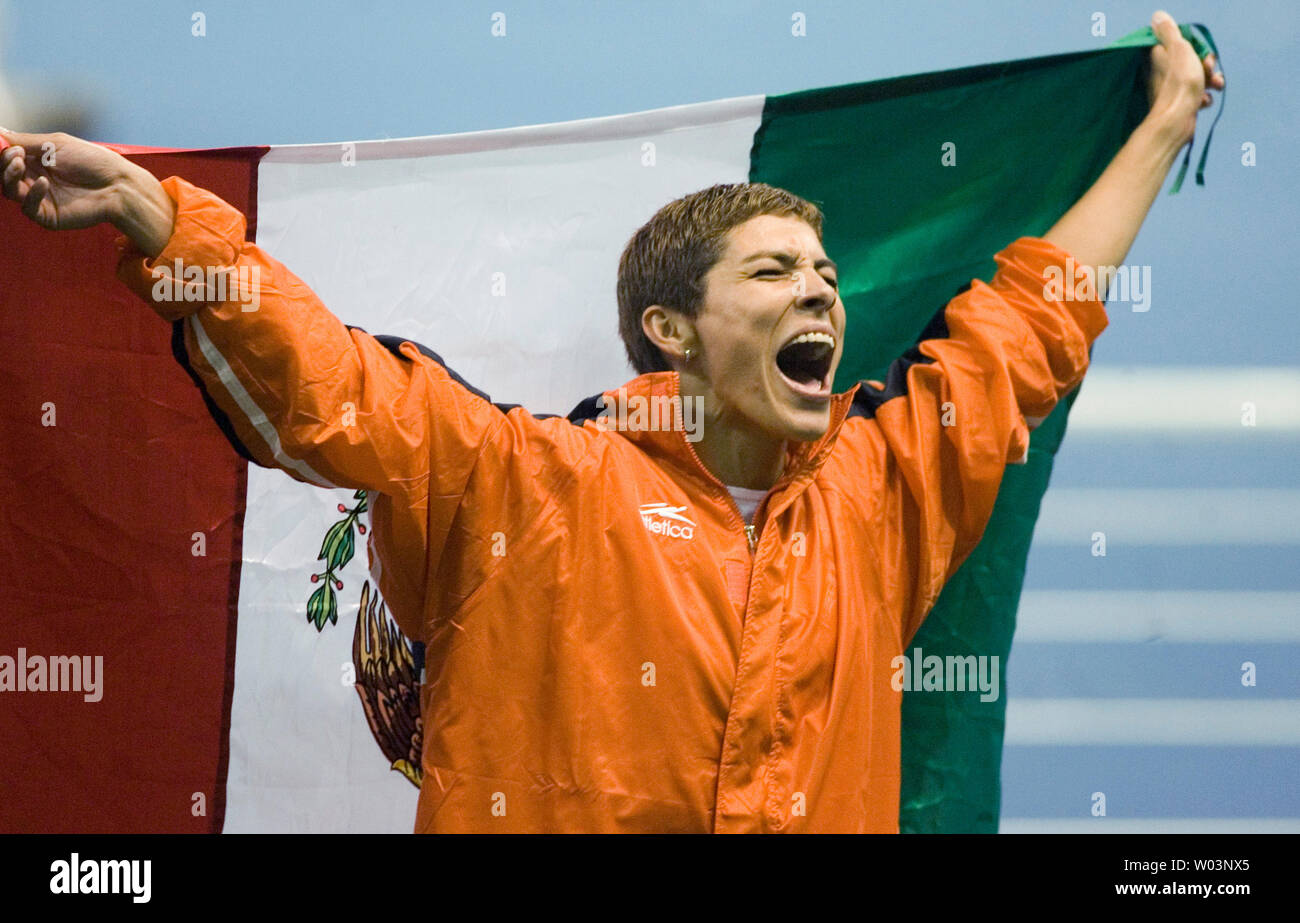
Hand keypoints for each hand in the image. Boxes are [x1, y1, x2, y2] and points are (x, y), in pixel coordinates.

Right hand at [0, 128, 175, 255]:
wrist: (119, 185)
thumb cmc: (94, 161)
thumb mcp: (56, 144)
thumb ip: (25, 141)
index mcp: (36, 161)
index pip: (7, 158)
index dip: (2, 152)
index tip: (5, 145)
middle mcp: (34, 179)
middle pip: (3, 174)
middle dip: (4, 162)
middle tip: (15, 155)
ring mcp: (40, 198)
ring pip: (9, 190)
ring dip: (9, 175)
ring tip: (20, 164)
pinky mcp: (48, 216)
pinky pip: (28, 208)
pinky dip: (31, 194)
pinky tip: (43, 183)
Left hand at [1146, 10, 1224, 146]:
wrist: (1177, 120)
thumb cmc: (1179, 83)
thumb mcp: (1178, 49)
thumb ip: (1169, 32)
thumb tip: (1157, 16)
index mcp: (1158, 56)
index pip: (1181, 44)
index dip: (1198, 48)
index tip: (1205, 56)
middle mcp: (1161, 72)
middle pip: (1191, 61)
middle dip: (1207, 66)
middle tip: (1210, 71)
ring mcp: (1169, 89)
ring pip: (1196, 78)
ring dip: (1210, 82)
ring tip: (1215, 87)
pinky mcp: (1177, 105)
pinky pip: (1195, 96)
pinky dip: (1202, 98)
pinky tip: (1204, 103)